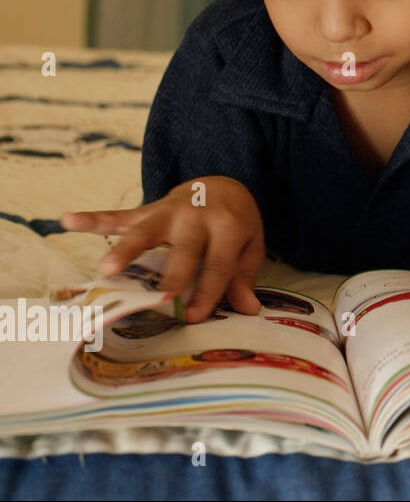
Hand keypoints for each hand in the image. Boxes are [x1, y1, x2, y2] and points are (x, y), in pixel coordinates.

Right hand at [59, 176, 264, 322]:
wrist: (222, 183)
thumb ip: (244, 276)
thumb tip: (248, 309)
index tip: (193, 317)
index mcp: (228, 226)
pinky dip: (93, 219)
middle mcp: (197, 217)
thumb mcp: (249, 245)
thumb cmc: (235, 223)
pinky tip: (68, 220)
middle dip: (172, 277)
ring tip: (106, 270)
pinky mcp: (148, 210)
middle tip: (161, 303)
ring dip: (126, 250)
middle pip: (183, 250)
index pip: (217, 264)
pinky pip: (118, 216)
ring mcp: (169, 211)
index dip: (207, 292)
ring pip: (145, 232)